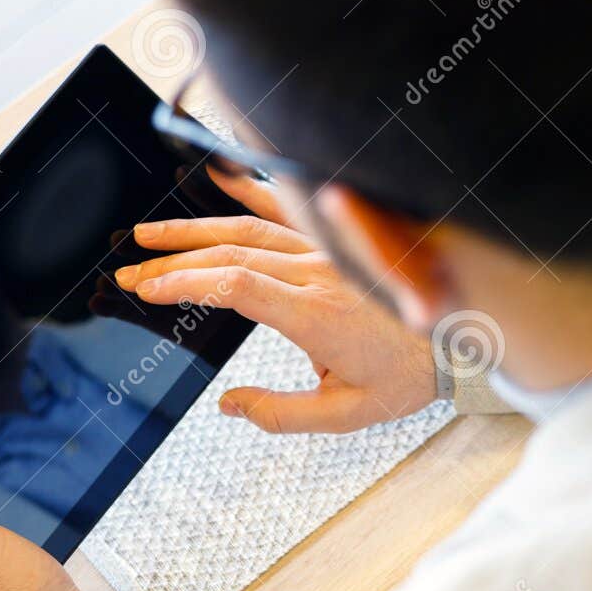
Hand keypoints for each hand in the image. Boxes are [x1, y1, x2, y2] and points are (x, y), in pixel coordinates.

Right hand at [114, 169, 436, 433]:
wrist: (461, 342)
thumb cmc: (405, 377)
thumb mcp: (346, 414)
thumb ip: (282, 414)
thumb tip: (228, 405)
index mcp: (315, 316)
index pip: (235, 286)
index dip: (184, 283)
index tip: (148, 290)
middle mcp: (317, 274)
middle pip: (230, 253)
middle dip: (172, 261)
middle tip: (130, 272)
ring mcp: (326, 252)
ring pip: (250, 227)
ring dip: (195, 229)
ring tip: (150, 234)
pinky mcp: (334, 244)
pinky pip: (287, 207)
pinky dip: (250, 188)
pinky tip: (218, 175)